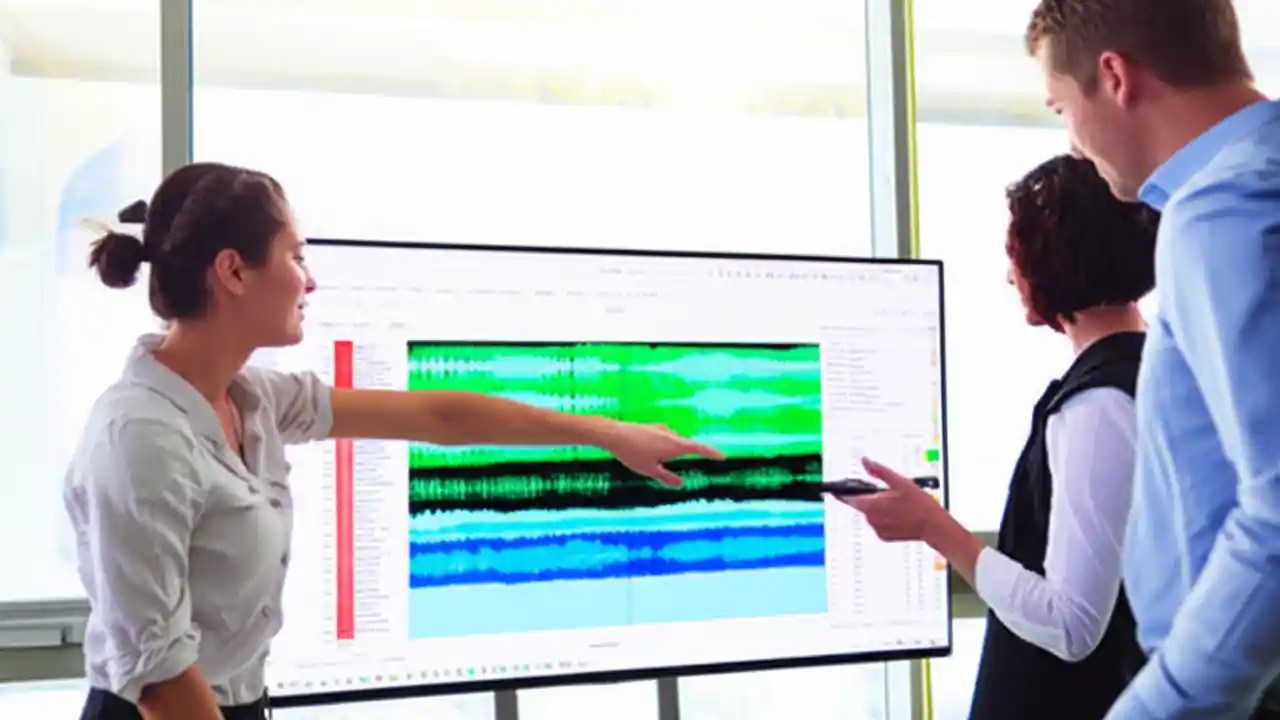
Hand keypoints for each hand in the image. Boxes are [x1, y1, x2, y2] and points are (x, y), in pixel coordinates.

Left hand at [600, 421, 724, 487]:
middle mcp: (670, 434)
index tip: (723, 456)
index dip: (711, 452)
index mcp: (674, 445)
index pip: (698, 448)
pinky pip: (665, 438)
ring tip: (665, 462)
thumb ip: (666, 477)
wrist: (613, 434)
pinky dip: (665, 446)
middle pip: (686, 445)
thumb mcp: (650, 470)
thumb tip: (681, 484)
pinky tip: (651, 452)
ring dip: (674, 451)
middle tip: (701, 459)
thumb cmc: (632, 453)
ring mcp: (661, 429)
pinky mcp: (652, 427)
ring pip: (674, 442)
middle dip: (692, 453)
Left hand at [837, 457, 943, 541]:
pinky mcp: (885, 536)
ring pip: (872, 515)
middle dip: (871, 498)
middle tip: (887, 494)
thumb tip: (865, 462)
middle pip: (863, 505)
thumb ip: (878, 471)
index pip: (849, 498)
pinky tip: (898, 515)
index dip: (843, 493)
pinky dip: (886, 519)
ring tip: (897, 505)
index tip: (837, 490)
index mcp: (871, 505)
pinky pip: (880, 524)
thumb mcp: (899, 481)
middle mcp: (871, 519)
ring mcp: (878, 529)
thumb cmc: (918, 504)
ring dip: (879, 509)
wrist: (933, 525)